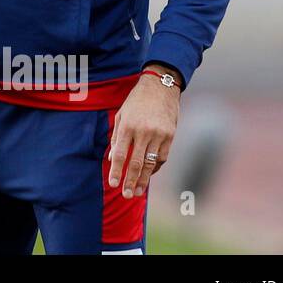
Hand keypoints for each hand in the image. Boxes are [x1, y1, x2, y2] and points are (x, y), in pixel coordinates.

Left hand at [107, 67, 179, 198]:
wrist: (160, 87)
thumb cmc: (136, 101)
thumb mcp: (121, 115)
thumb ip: (116, 137)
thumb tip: (112, 158)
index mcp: (128, 126)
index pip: (121, 154)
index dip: (116, 170)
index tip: (112, 184)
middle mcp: (143, 132)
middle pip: (136, 163)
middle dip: (131, 181)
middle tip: (126, 195)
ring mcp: (159, 135)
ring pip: (151, 163)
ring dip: (144, 179)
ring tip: (138, 191)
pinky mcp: (170, 136)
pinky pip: (162, 157)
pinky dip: (155, 168)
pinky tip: (149, 175)